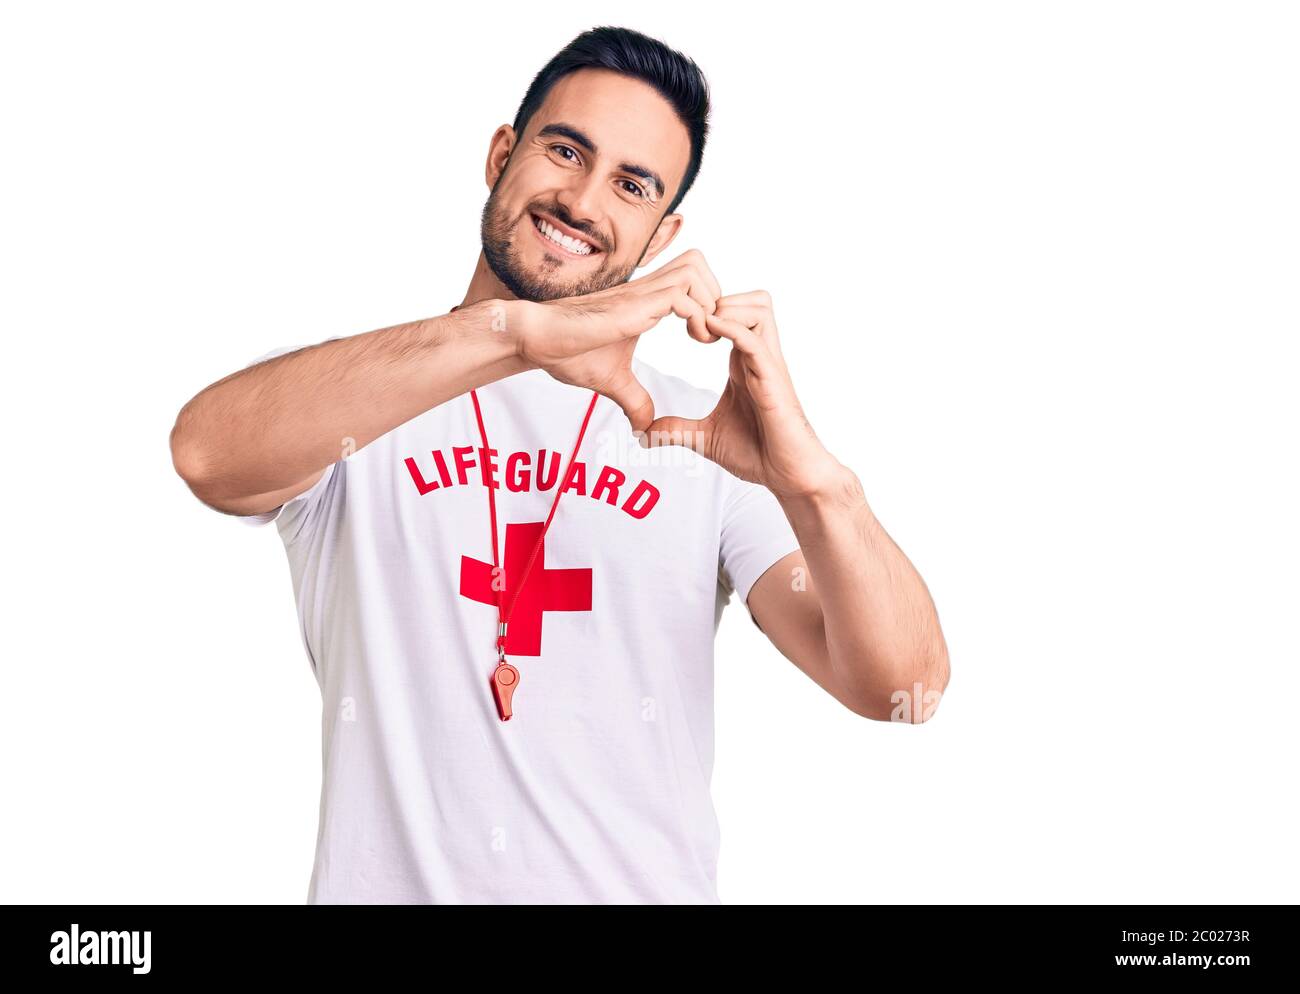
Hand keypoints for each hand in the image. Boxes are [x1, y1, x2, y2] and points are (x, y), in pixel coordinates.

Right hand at [510, 249, 721, 432]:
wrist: (537, 341)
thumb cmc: (568, 352)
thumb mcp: (613, 381)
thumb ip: (635, 400)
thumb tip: (644, 427)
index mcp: (646, 301)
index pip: (691, 277)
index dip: (707, 301)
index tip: (705, 336)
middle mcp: (646, 290)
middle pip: (698, 261)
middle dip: (715, 295)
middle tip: (709, 331)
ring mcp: (641, 294)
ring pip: (696, 269)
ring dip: (709, 302)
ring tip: (702, 336)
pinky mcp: (634, 305)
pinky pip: (683, 296)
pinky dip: (697, 316)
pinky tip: (691, 339)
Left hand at [641, 290, 845, 498]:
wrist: (787, 475)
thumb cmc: (757, 453)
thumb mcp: (705, 438)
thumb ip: (677, 430)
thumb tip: (644, 434)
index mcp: (742, 363)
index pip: (732, 314)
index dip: (706, 310)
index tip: (681, 328)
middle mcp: (757, 357)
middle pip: (751, 299)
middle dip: (720, 299)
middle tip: (693, 322)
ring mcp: (767, 365)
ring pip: (760, 307)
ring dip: (729, 308)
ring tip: (703, 330)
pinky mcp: (773, 378)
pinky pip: (755, 339)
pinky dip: (733, 329)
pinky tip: (710, 333)